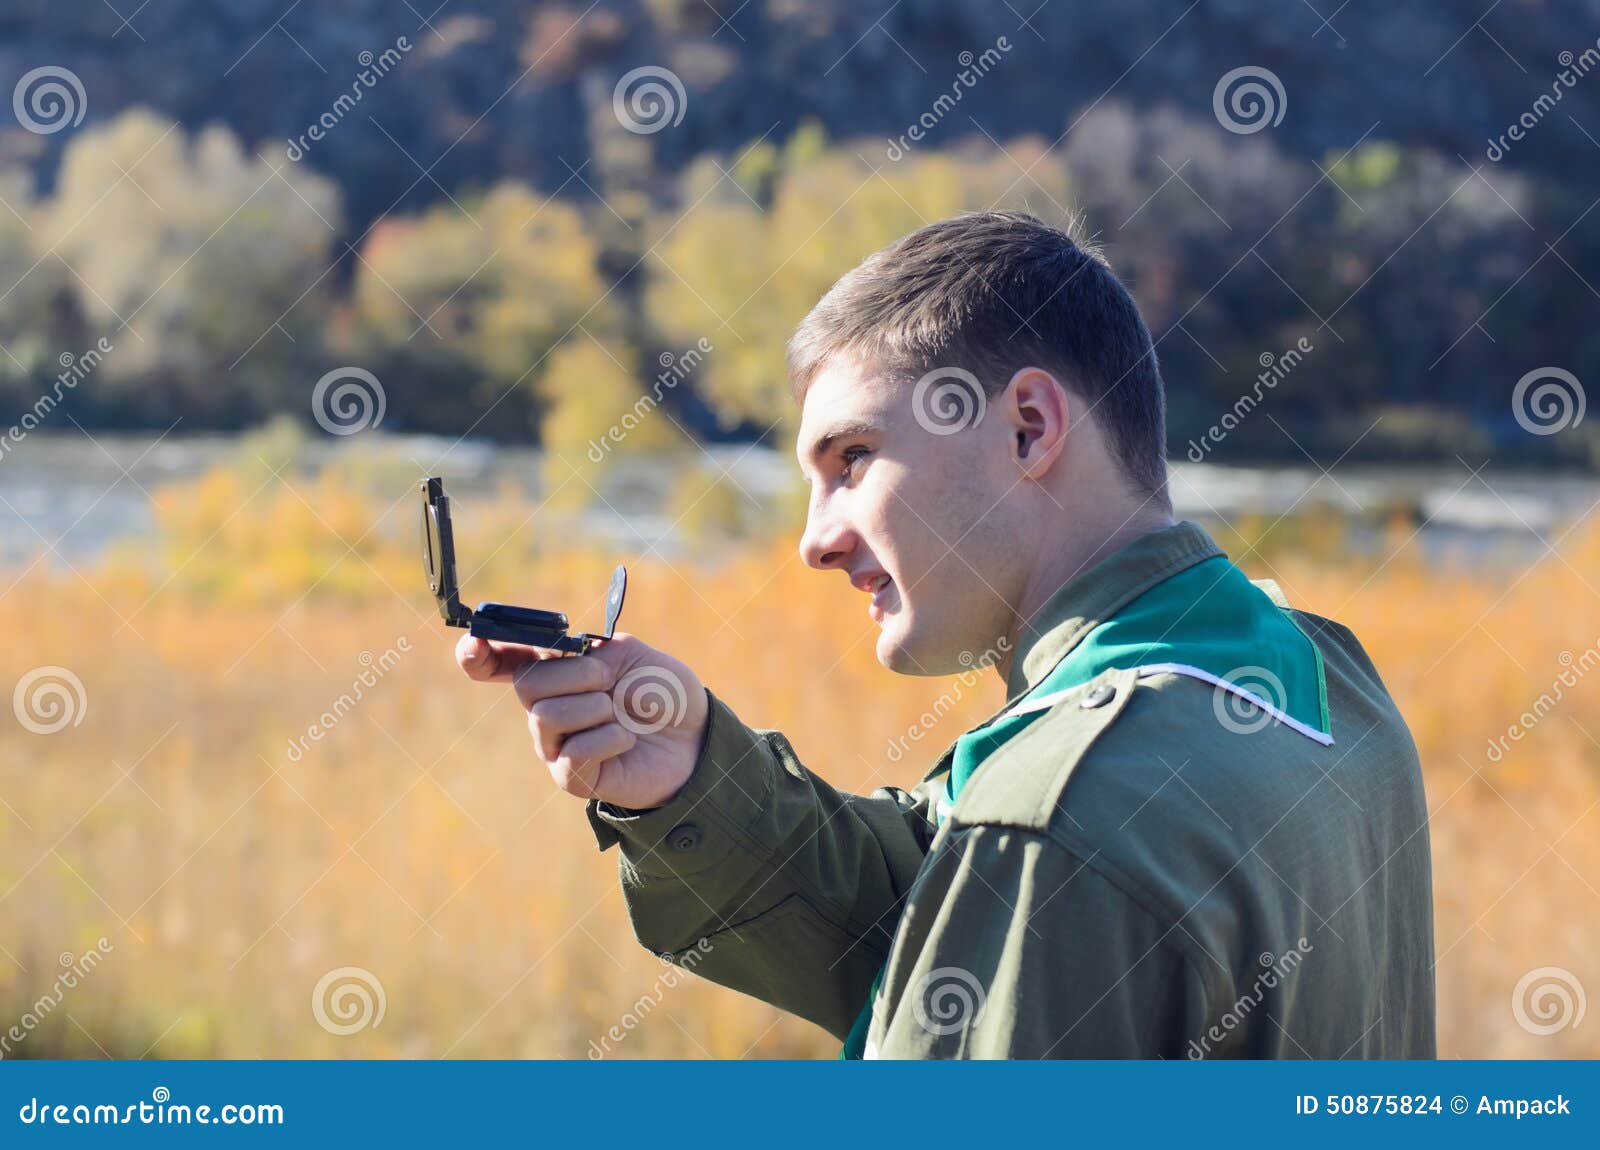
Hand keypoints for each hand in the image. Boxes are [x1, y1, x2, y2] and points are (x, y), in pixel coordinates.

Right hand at [455, 631, 707, 808]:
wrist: (696, 736)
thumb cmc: (663, 694)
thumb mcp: (628, 654)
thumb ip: (586, 650)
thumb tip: (550, 658)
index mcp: (557, 672)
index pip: (503, 661)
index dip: (480, 653)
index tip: (472, 646)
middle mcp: (548, 708)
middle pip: (527, 684)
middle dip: (575, 676)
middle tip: (608, 682)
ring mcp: (556, 744)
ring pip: (546, 716)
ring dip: (594, 707)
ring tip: (619, 713)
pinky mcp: (572, 778)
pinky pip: (572, 753)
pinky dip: (608, 738)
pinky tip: (626, 739)